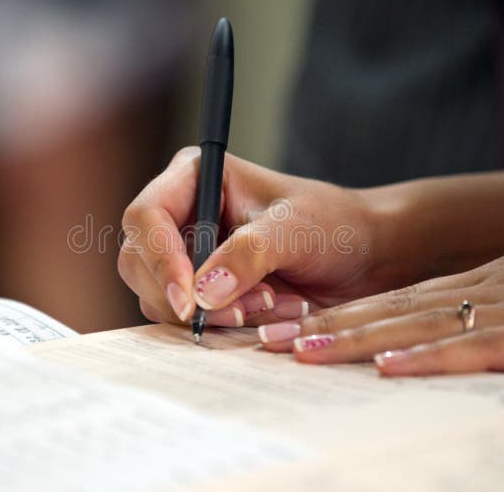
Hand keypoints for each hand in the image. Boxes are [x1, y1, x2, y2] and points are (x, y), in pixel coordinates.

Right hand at [118, 147, 399, 326]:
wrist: (363, 258)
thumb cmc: (333, 225)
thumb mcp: (294, 230)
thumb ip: (247, 255)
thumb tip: (201, 293)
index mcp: (195, 178)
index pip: (146, 216)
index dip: (159, 258)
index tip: (190, 298)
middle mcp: (183, 216)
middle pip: (140, 262)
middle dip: (185, 295)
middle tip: (239, 312)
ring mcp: (188, 256)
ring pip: (161, 297)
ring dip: (211, 314)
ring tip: (271, 303)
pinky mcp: (202, 291)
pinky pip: (188, 319)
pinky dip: (222, 325)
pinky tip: (267, 311)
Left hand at [259, 219, 503, 377]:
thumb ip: (482, 319)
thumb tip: (430, 345)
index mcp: (470, 287)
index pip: (388, 302)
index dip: (334, 317)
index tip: (286, 330)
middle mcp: (475, 293)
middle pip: (386, 311)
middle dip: (324, 328)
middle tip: (266, 342)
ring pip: (416, 324)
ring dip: (355, 339)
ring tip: (301, 352)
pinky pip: (479, 345)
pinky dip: (431, 356)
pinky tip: (391, 366)